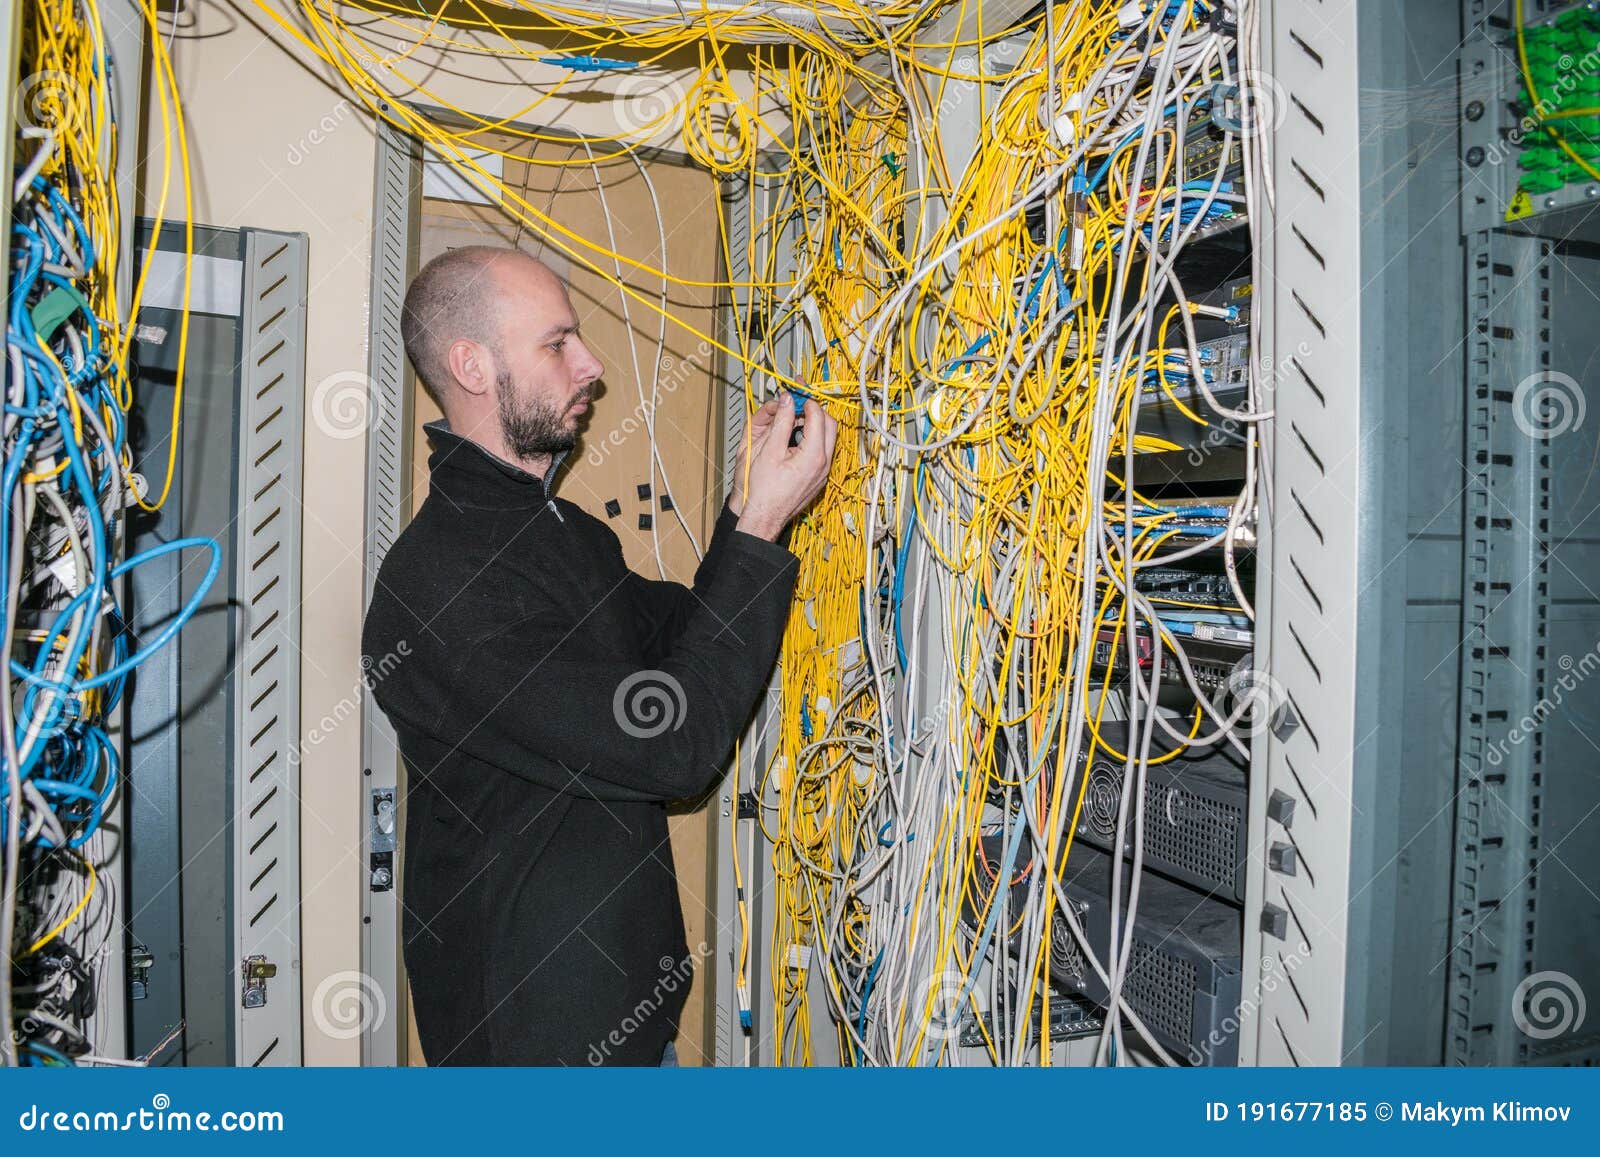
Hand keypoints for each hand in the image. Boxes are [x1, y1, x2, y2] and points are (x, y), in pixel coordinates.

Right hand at [735, 393, 837, 541]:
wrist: (763, 517)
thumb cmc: (763, 490)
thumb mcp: (768, 450)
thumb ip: (781, 422)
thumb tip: (787, 401)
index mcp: (814, 455)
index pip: (819, 417)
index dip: (807, 401)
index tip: (796, 395)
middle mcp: (824, 464)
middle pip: (830, 425)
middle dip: (816, 410)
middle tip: (799, 402)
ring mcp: (823, 472)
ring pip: (828, 438)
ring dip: (815, 424)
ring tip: (795, 417)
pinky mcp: (818, 477)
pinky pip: (822, 451)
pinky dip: (813, 438)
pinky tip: (796, 437)